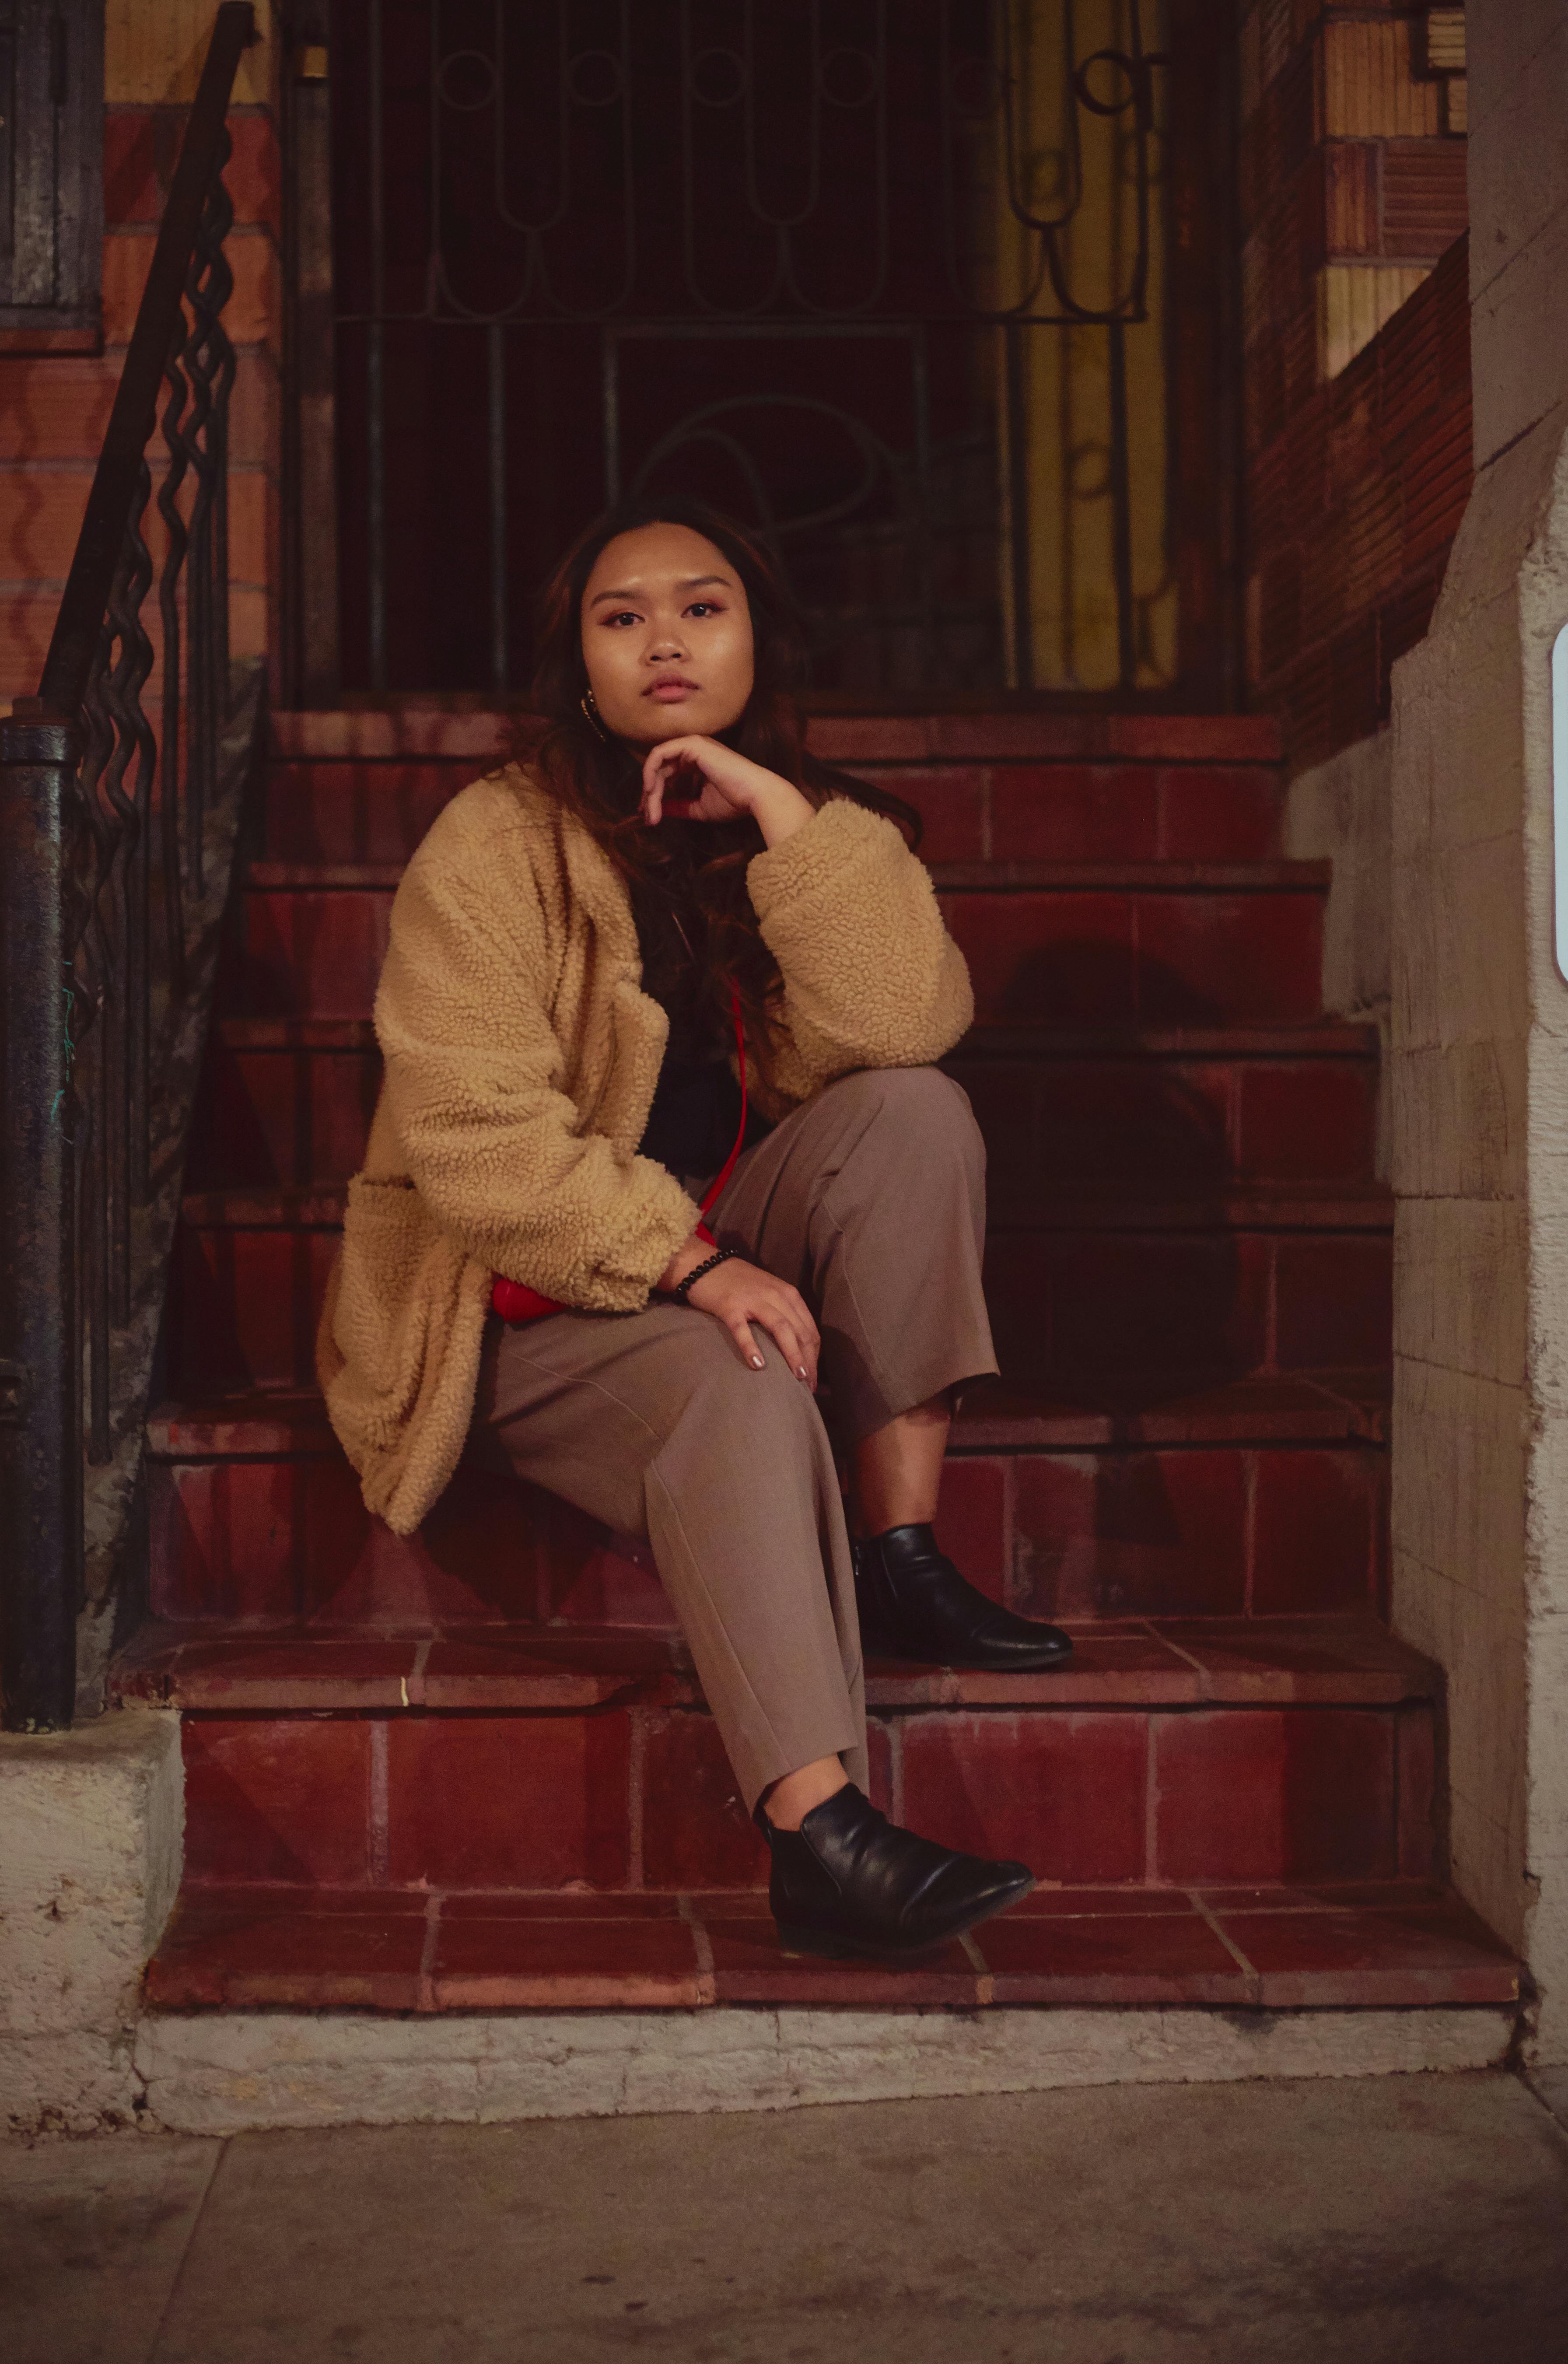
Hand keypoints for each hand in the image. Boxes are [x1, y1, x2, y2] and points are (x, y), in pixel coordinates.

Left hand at [640, 735, 813, 847]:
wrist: (755, 795)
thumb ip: (679, 807)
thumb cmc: (734, 802)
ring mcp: (692, 744)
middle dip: (649, 794)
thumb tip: (659, 812)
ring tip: (648, 808)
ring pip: (658, 763)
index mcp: (697, 762)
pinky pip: (660, 754)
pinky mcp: (692, 744)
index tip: (649, 815)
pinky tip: (650, 790)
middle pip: (660, 769)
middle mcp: (693, 750)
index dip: (654, 795)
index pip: (667, 774)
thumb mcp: (699, 808)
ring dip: (649, 787)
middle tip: (646, 816)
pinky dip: (650, 771)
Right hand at [660, 1241, 818, 1384]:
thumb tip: (798, 1347)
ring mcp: (753, 1300)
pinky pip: (743, 1329)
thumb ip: (783, 1313)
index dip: (815, 1356)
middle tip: (809, 1387)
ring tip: (797, 1378)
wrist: (704, 1264)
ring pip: (781, 1329)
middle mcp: (775, 1295)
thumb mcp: (769, 1293)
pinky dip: (752, 1347)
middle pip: (801, 1332)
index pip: (810, 1329)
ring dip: (792, 1355)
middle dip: (809, 1361)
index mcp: (788, 1294)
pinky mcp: (730, 1306)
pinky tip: (758, 1366)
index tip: (813, 1378)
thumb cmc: (738, 1283)